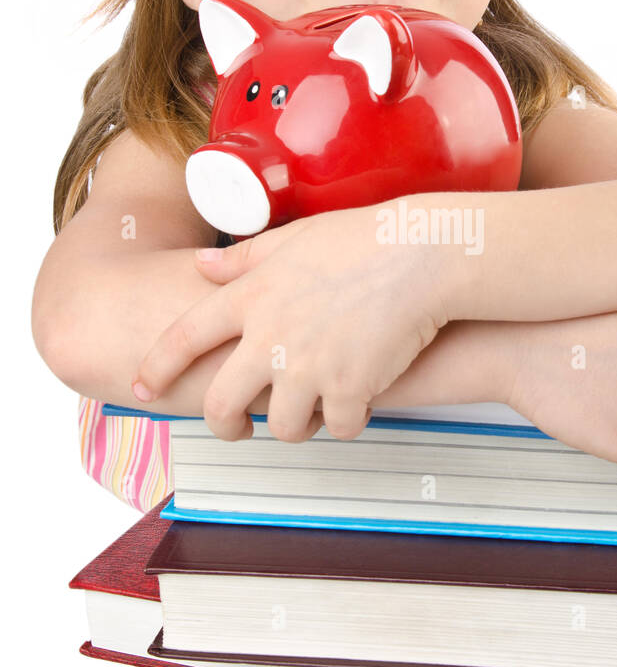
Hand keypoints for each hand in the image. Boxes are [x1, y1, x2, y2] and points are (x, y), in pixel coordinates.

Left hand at [131, 209, 449, 441]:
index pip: (183, 338)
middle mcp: (270, 337)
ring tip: (317, 407)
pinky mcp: (350, 388)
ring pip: (284, 428)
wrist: (422, 254)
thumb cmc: (363, 238)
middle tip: (239, 428)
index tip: (143, 388)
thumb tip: (203, 266)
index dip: (156, 367)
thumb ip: (243, 259)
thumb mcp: (293, 238)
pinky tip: (363, 398)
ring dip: (299, 425)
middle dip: (225, 426)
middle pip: (222, 404)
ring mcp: (309, 367)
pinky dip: (352, 420)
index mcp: (251, 297)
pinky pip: (341, 427)